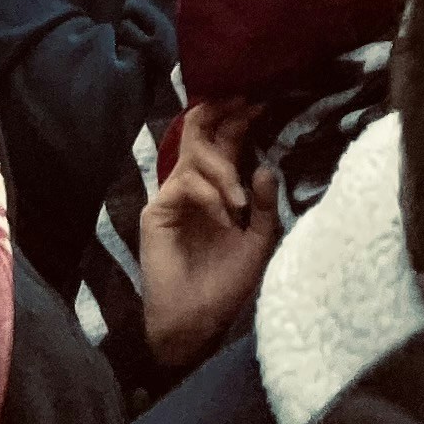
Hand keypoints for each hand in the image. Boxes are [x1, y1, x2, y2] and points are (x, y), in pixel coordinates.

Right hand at [138, 97, 283, 369]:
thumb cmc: (227, 284)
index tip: (264, 99)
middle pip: (199, 131)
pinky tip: (225, 216)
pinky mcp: (157, 213)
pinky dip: (209, 194)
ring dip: (223, 167)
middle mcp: (194, 185)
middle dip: (221, 113)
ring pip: (193, 152)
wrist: (198, 324)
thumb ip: (265, 205)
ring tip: (240, 200)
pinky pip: (184, 184)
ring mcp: (173, 196)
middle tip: (246, 103)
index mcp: (218, 187)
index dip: (240, 117)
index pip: (225, 139)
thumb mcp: (258, 242)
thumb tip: (266, 166)